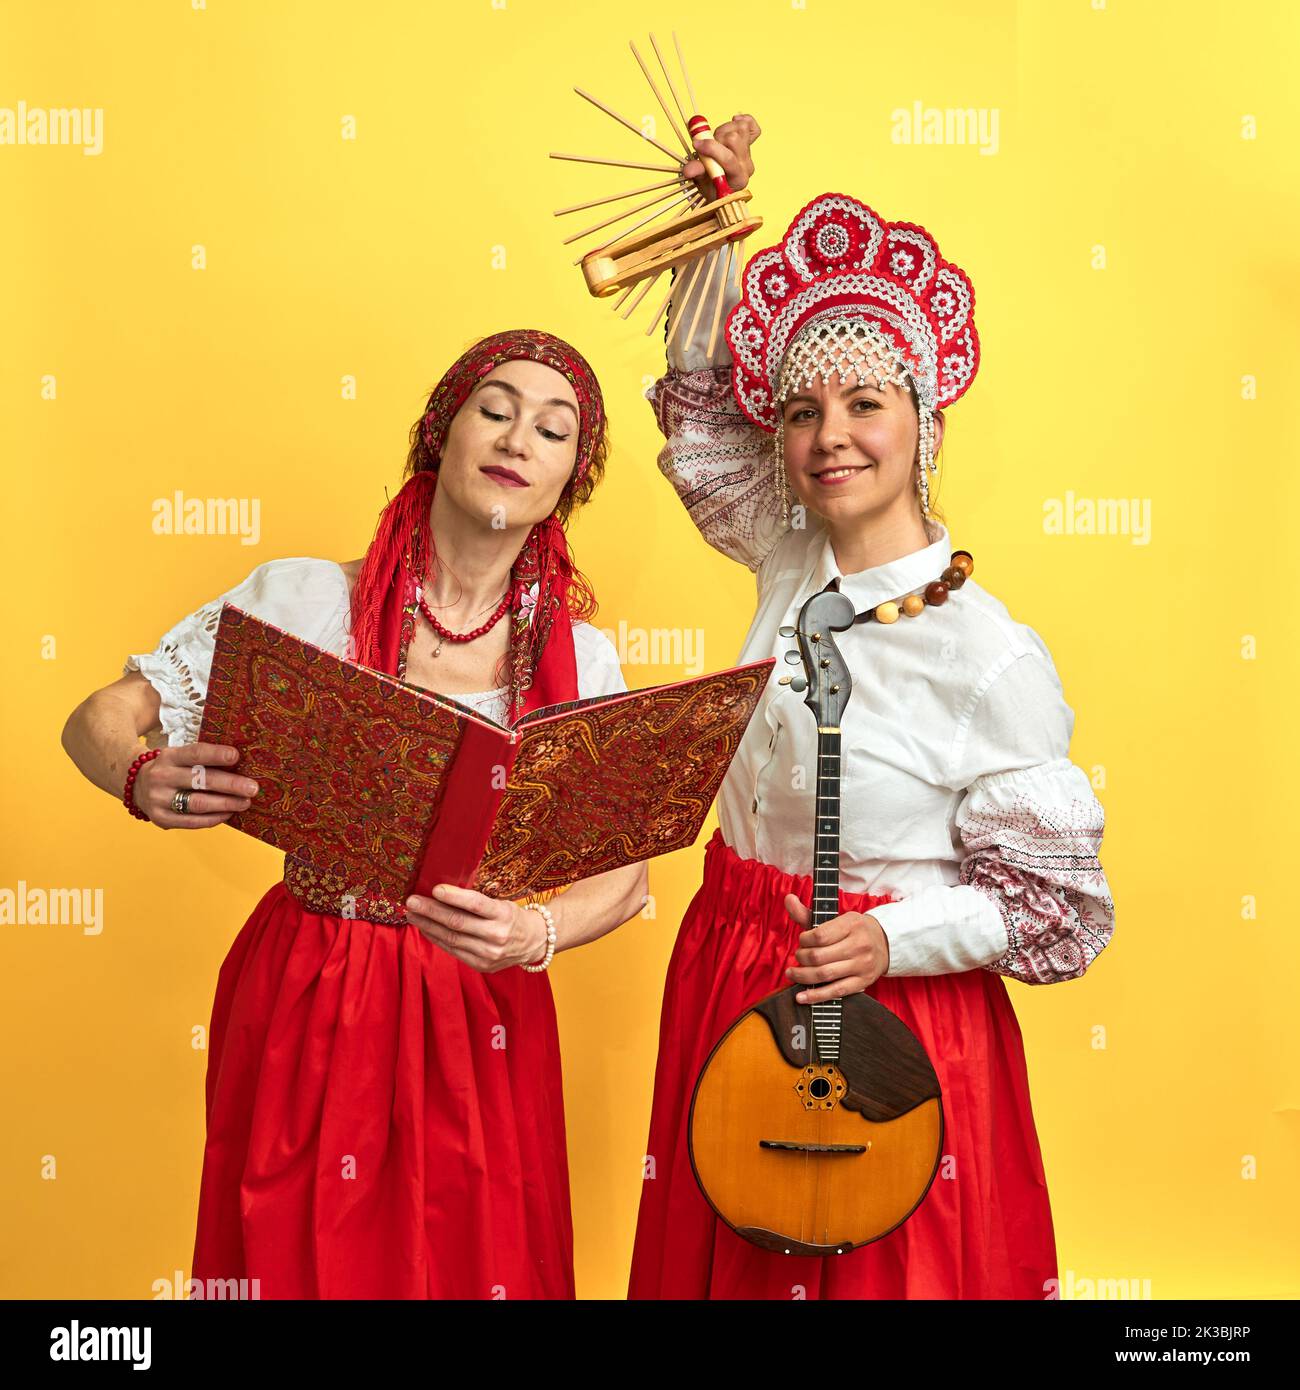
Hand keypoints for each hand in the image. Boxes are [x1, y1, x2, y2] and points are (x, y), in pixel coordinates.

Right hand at [132, 742, 259, 828]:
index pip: (194, 754)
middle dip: (230, 784)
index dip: (215, 755)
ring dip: (225, 804)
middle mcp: (161, 777)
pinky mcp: (161, 819)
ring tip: (245, 803)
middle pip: (200, 781)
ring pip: (198, 803)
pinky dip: (213, 818)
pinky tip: (228, 814)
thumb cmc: (172, 769)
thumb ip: (203, 760)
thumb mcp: (180, 757)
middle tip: (252, 788)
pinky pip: (192, 821)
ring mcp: (159, 799)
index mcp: (169, 756)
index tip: (236, 756)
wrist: (136, 786)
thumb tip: (241, 765)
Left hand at [404, 885, 549, 972]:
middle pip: (458, 922)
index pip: (476, 904)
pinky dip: (437, 938)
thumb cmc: (511, 917)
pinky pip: (453, 950)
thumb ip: (476, 901)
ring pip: (451, 938)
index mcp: (504, 914)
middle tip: (412, 901)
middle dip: (431, 911)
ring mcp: (489, 954)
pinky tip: (426, 928)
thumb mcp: (501, 903)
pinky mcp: (481, 965)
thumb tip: (441, 893)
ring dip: (428, 926)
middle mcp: (497, 935)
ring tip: (412, 914)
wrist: (533, 942)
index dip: (454, 896)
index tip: (434, 889)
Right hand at [682, 112, 759, 198]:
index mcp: (737, 179)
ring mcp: (749, 154)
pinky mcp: (751, 143)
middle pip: (734, 139)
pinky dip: (744, 120)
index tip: (696, 144)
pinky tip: (734, 121)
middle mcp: (746, 166)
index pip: (728, 158)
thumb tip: (688, 169)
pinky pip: (753, 126)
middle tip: (708, 143)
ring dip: (725, 129)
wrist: (720, 183)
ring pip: (741, 129)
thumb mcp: (701, 182)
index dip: (711, 148)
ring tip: (717, 138)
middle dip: (717, 138)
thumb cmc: (710, 184)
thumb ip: (697, 173)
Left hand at [783, 894, 890, 1003]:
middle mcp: (858, 944)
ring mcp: (861, 965)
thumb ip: (807, 913)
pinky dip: (816, 996)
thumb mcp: (835, 918)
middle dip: (801, 958)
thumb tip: (788, 899)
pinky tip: (801, 997)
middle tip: (798, 957)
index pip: (819, 935)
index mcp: (851, 924)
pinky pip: (836, 991)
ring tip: (793, 973)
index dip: (804, 940)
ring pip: (825, 974)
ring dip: (803, 976)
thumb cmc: (853, 930)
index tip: (802, 941)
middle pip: (819, 956)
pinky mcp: (862, 982)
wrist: (885, 943)